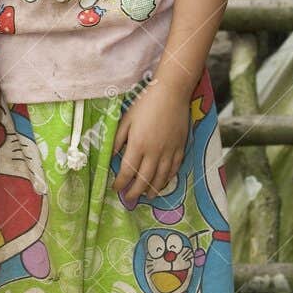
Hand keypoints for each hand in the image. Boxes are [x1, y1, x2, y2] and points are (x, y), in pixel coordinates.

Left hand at [111, 78, 190, 199]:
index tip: (115, 188)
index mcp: (138, 145)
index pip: (127, 171)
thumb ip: (118, 139)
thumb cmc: (146, 103)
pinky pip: (175, 168)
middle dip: (135, 191)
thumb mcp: (126, 119)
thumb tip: (111, 155)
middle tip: (129, 199)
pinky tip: (164, 182)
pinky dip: (168, 178)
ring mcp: (169, 151)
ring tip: (147, 196)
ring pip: (161, 177)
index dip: (120, 183)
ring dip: (153, 189)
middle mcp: (154, 152)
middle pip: (144, 179)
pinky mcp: (180, 147)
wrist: (172, 92)